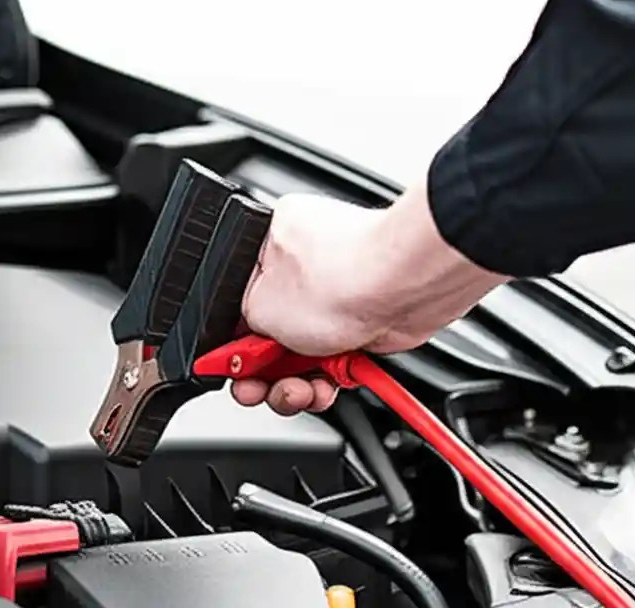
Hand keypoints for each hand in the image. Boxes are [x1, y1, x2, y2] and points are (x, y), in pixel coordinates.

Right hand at [232, 186, 508, 415]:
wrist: (406, 283)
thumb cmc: (343, 273)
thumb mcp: (260, 308)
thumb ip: (243, 330)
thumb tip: (239, 347)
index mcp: (267, 241)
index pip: (234, 302)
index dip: (230, 342)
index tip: (228, 368)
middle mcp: (301, 264)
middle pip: (266, 332)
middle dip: (262, 371)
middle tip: (256, 389)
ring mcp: (334, 292)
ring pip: (299, 352)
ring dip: (293, 382)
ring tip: (296, 393)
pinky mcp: (362, 319)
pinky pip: (330, 359)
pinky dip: (325, 379)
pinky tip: (322, 389)